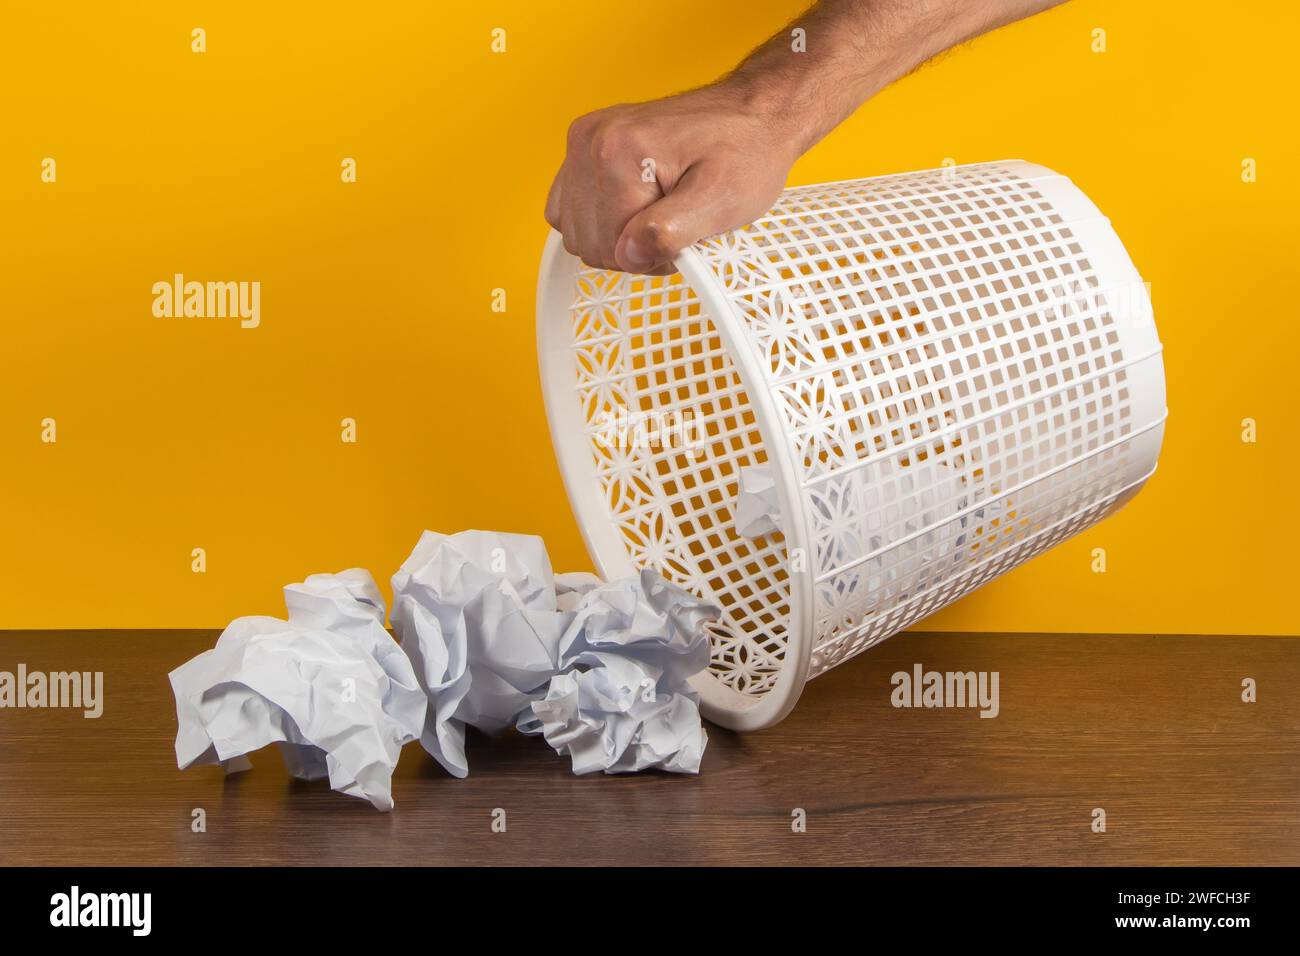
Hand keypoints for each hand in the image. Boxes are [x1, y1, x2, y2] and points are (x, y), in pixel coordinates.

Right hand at [544, 84, 800, 274]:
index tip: (685, 235)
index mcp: (619, 153)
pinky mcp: (584, 146)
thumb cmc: (745, 152)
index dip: (653, 256)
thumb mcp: (723, 200)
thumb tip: (628, 255)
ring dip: (618, 236)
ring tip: (659, 213)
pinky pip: (568, 210)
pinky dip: (600, 221)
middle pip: (590, 242)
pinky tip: (634, 207)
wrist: (752, 112)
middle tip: (675, 224)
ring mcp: (583, 141)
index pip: (613, 247)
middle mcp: (591, 142)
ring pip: (578, 232)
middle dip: (634, 248)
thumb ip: (672, 232)